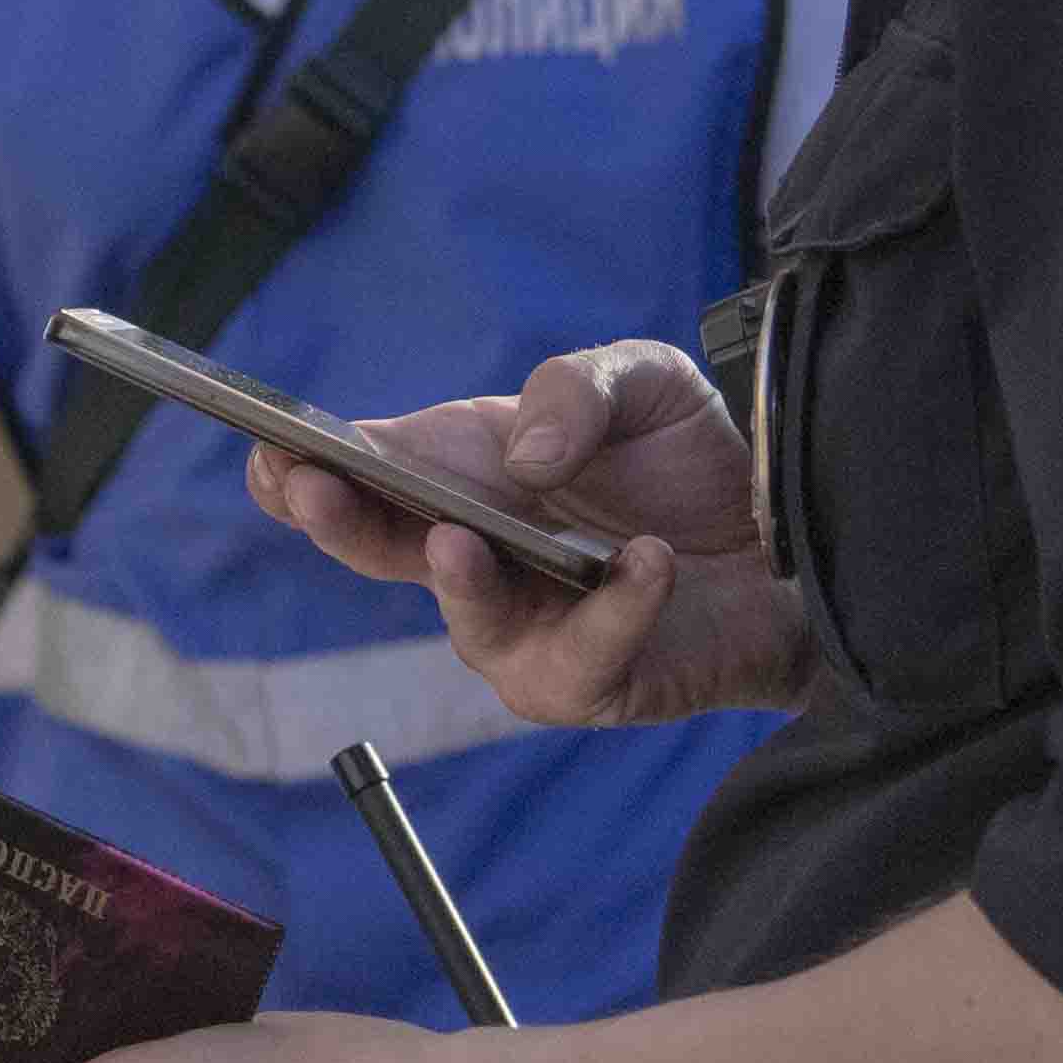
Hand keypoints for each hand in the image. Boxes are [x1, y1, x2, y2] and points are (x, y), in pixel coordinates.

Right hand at [245, 339, 811, 727]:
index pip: (361, 475)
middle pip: (381, 548)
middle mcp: (476, 556)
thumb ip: (576, 389)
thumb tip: (521, 458)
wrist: (795, 535)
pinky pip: (582, 659)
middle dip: (336, 518)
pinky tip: (644, 562)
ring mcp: (527, 627)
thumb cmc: (695, 461)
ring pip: (467, 623)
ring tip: (462, 539)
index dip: (300, 466)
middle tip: (307, 483)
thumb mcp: (642, 381)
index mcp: (463, 475)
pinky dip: (610, 609)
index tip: (267, 446)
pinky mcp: (592, 681)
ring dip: (461, 583)